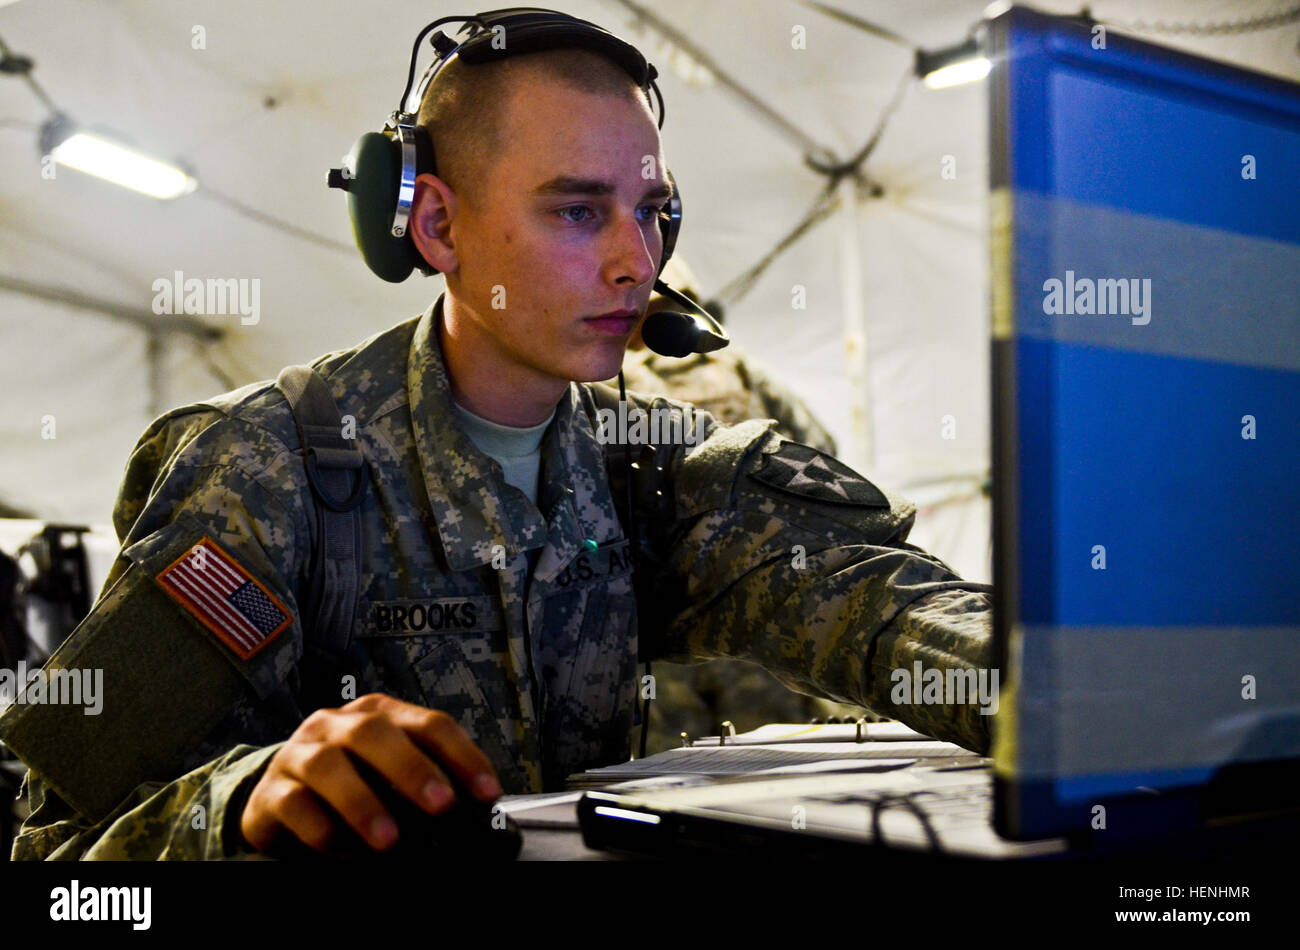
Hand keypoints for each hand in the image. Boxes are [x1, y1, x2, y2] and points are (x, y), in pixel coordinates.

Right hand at [240, 693, 501, 854]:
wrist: (281, 800)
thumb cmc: (355, 785)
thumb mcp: (393, 778)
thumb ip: (427, 786)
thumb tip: (471, 814)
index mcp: (380, 715)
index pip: (428, 724)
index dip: (461, 755)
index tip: (487, 793)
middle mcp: (337, 725)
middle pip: (374, 733)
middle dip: (412, 769)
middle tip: (441, 806)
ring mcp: (300, 754)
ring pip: (327, 765)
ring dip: (362, 802)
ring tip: (389, 841)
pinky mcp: (271, 793)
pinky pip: (294, 804)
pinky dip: (323, 830)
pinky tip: (347, 853)